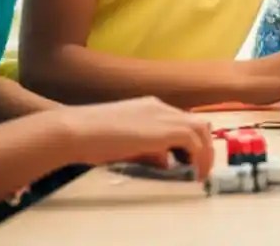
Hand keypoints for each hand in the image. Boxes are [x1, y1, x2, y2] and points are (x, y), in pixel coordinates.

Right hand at [62, 97, 215, 179]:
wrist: (75, 130)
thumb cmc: (88, 138)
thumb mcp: (123, 143)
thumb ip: (146, 149)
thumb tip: (165, 161)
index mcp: (149, 107)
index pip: (180, 120)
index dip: (188, 141)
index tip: (187, 160)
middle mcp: (161, 107)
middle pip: (196, 123)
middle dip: (203, 145)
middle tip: (199, 167)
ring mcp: (164, 116)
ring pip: (201, 129)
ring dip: (204, 152)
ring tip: (199, 173)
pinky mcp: (166, 129)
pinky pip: (195, 141)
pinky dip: (198, 156)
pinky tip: (193, 172)